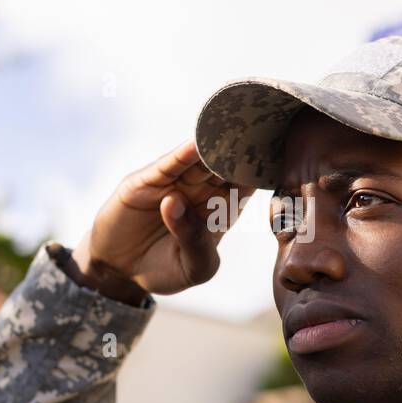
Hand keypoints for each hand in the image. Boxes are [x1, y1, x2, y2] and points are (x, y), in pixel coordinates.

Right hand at [70, 139, 254, 298]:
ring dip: (215, 146)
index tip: (282, 155)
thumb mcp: (192, 268)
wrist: (119, 272)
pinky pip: (167, 165)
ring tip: (233, 131)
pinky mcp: (146, 182)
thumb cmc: (163, 270)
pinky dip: (181, 154)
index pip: (246, 184)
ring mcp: (173, 183)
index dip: (260, 171)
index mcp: (221, 210)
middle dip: (242, 149)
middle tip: (263, 130)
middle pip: (226, 165)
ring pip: (199, 160)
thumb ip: (196, 243)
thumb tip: (176, 204)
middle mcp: (200, 191)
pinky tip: (196, 143)